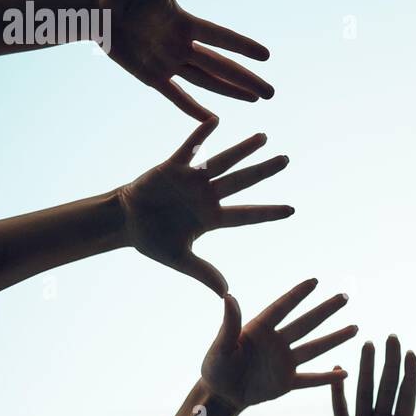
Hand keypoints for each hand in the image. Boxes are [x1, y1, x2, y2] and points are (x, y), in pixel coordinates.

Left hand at [101, 0, 271, 120]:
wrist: (96, 11)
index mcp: (186, 23)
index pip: (221, 38)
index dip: (242, 46)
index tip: (267, 56)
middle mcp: (182, 46)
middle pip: (221, 67)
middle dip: (246, 80)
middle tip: (271, 93)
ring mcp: (168, 64)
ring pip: (206, 82)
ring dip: (230, 92)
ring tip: (254, 100)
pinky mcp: (151, 77)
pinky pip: (175, 96)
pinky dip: (191, 108)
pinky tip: (210, 120)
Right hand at [118, 119, 293, 294]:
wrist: (123, 222)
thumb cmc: (151, 240)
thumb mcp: (179, 259)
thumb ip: (203, 272)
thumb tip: (226, 293)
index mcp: (211, 217)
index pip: (246, 214)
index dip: (268, 212)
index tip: (292, 210)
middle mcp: (206, 195)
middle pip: (242, 181)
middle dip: (264, 171)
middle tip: (286, 159)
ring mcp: (191, 180)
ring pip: (222, 162)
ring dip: (242, 150)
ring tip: (263, 138)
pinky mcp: (172, 167)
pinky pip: (189, 149)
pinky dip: (200, 136)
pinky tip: (215, 122)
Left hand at [200, 279, 356, 410]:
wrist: (220, 394)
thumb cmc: (215, 367)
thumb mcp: (220, 346)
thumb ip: (229, 323)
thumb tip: (229, 296)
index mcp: (260, 329)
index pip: (283, 308)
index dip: (298, 294)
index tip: (314, 281)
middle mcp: (277, 341)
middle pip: (306, 323)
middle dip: (325, 310)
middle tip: (345, 296)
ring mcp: (284, 362)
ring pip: (314, 348)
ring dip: (334, 339)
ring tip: (355, 328)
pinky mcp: (286, 382)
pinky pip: (310, 380)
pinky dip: (327, 379)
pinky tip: (344, 374)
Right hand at [331, 335, 415, 415]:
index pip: (407, 395)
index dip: (410, 374)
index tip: (412, 353)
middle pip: (386, 386)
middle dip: (389, 362)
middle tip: (391, 337)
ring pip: (364, 392)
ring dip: (366, 369)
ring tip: (368, 345)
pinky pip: (341, 411)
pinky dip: (338, 392)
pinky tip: (338, 370)